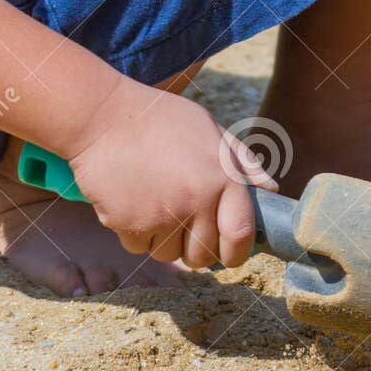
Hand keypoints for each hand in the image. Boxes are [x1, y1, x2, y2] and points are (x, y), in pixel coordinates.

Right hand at [68, 77, 276, 268]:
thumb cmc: (159, 119)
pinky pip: (140, 248)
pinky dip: (137, 235)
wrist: (99, 115)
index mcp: (223, 179)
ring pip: (170, 255)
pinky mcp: (127, 223)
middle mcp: (196, 201)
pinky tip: (134, 205)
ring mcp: (161, 214)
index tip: (230, 254)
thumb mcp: (210, 128)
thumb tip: (271, 190)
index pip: (240, 236)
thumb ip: (243, 162)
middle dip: (198, 251)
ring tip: (158, 210)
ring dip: (166, 242)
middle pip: (204, 255)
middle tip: (188, 233)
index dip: (237, 253)